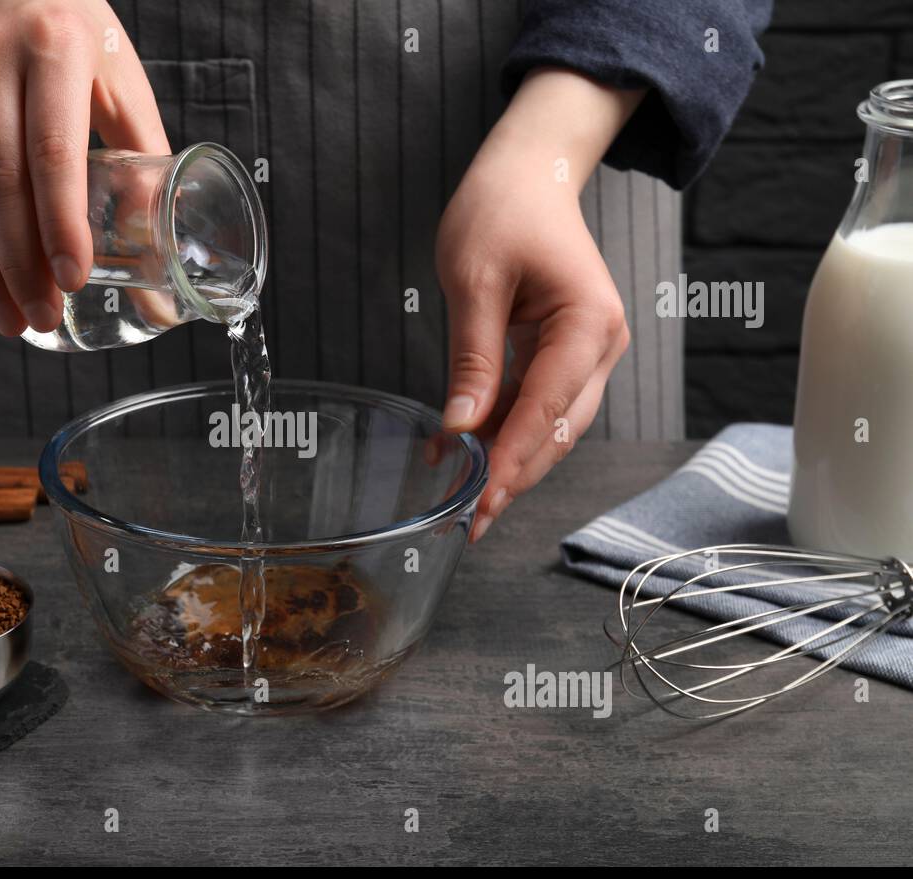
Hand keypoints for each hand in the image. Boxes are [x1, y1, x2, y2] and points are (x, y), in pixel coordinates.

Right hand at [0, 0, 168, 336]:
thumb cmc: (67, 26)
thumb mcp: (115, 70)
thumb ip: (142, 148)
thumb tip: (163, 240)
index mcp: (52, 48)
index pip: (53, 151)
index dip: (61, 223)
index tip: (76, 279)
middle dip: (21, 263)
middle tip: (45, 317)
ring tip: (13, 318)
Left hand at [436, 68, 642, 541]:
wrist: (529, 173)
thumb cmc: (502, 210)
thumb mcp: (474, 280)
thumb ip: (473, 358)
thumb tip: (461, 427)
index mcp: (588, 322)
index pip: (547, 407)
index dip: (511, 458)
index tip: (479, 498)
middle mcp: (602, 345)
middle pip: (558, 430)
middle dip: (514, 477)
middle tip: (469, 519)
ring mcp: (590, 353)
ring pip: (552, 427)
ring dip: (508, 462)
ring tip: (462, 498)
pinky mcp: (568, 356)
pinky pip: (538, 405)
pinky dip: (504, 432)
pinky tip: (464, 453)